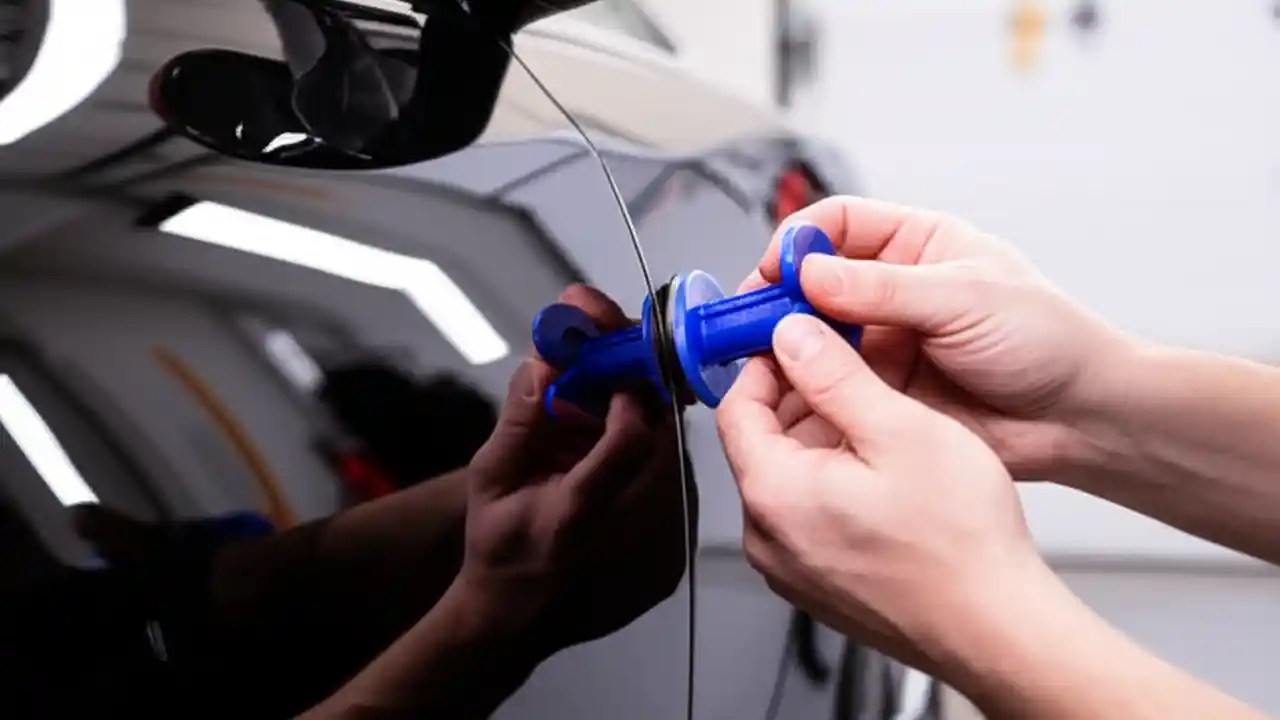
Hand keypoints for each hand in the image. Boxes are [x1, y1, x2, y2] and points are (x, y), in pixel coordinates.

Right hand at [456, 284, 692, 656]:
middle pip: (660, 443)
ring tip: (599, 438)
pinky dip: (648, 472)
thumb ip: (521, 418)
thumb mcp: (490, 477)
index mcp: (581, 513)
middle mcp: (634, 533)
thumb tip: (545, 358)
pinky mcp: (674, 559)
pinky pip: (672, 495)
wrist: (514, 620)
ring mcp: (661, 550)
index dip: (627, 397)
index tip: (608, 377)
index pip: (631, 440)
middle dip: (636, 403)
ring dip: (641, 436)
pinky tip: (614, 473)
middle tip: (607, 386)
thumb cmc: (498, 546)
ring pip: (669, 464)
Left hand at [716, 313, 1061, 688]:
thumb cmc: (959, 542)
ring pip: (787, 479)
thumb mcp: (898, 429)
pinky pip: (807, 516)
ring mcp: (791, 568)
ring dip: (821, 440)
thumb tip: (791, 336)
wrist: (996, 629)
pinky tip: (883, 472)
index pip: (735, 409)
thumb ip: (833, 375)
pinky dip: (833, 482)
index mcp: (773, 494)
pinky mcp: (818, 585)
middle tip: (848, 369)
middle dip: (801, 400)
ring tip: (877, 419)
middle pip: (761, 444)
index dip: (766, 364)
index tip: (795, 340)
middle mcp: (768, 538)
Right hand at [744, 197, 1132, 479]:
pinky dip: (805, 386)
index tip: (774, 271)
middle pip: (811, 280)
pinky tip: (796, 394)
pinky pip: (828, 382)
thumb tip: (812, 275)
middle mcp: (891, 291)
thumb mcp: (964, 299)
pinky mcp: (879, 391)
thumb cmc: (1046, 341)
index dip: (797, 241)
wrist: (1078, 418)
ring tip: (769, 360)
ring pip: (813, 334)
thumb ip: (884, 288)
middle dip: (778, 297)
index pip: (836, 224)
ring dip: (787, 344)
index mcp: (916, 245)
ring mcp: (882, 342)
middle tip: (752, 321)